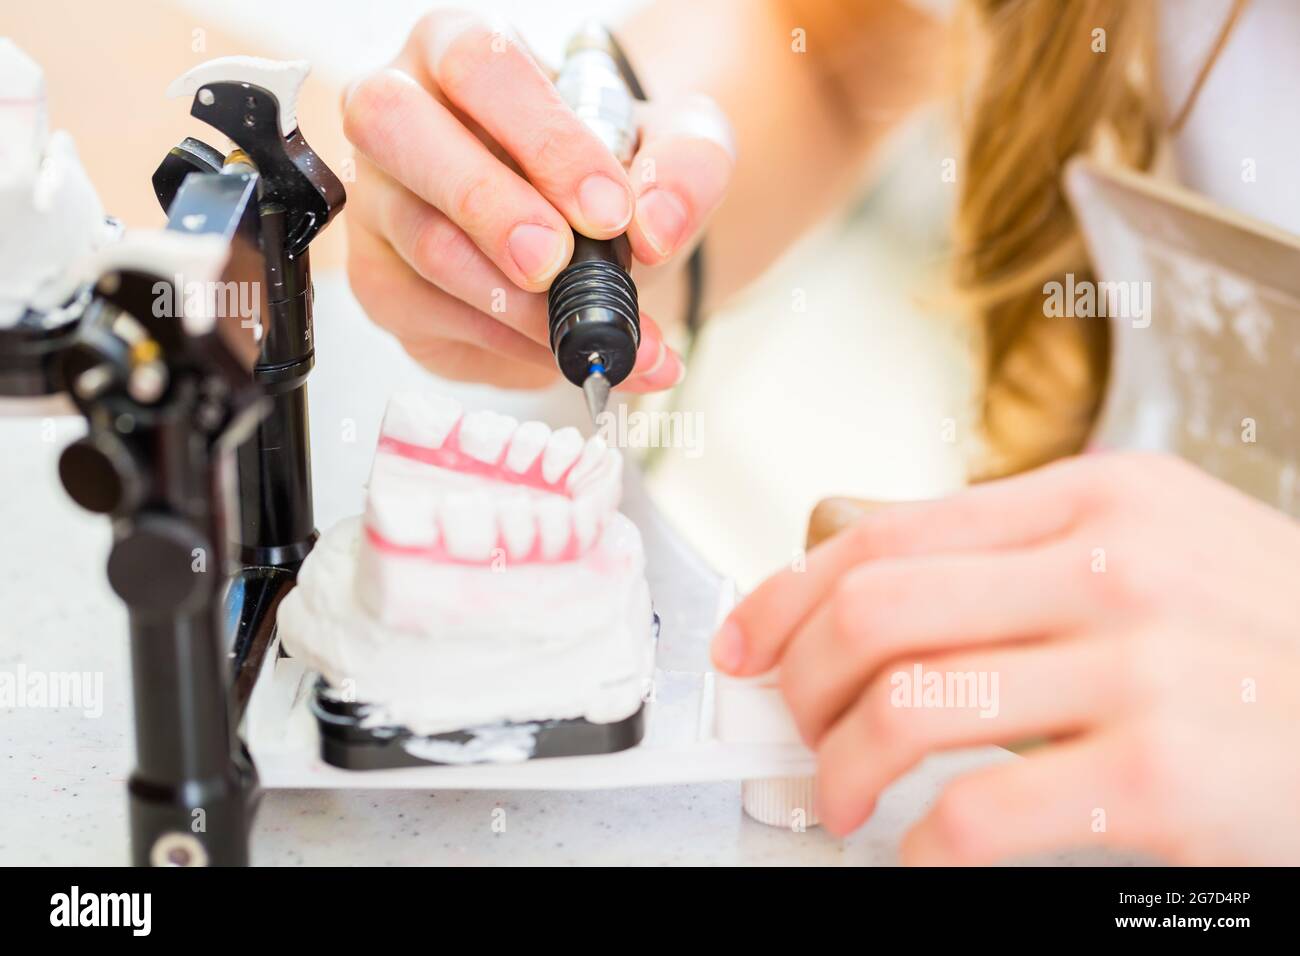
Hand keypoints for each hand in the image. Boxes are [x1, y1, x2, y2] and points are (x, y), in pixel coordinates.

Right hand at [341, 9, 733, 388]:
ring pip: (424, 242)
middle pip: (396, 126)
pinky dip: (508, 342)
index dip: (544, 140)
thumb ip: (686, 168)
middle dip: (487, 204)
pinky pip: (430, 313)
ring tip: (598, 327)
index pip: (479, 65)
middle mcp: (397, 110)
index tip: (608, 210)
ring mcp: (377, 198)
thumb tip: (655, 228)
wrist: (587, 237)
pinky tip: (562, 348)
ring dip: (517, 300)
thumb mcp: (676, 146)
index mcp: (459, 46)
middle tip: (556, 262)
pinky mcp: (380, 278)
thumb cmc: (609, 169)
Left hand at [713, 452, 1299, 863]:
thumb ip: (1022, 553)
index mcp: (1096, 499)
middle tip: (793, 726)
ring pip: (908, 705)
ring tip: (839, 796)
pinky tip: (920, 856)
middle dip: (801, 680)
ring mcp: (1138, 668)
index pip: (889, 533)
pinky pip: (978, 812)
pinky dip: (919, 848)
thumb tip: (871, 572)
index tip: (748, 640)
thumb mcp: (1158, 547)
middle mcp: (1110, 566)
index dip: (790, 591)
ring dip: (839, 766)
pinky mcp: (1158, 778)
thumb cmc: (1271, 637)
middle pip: (877, 610)